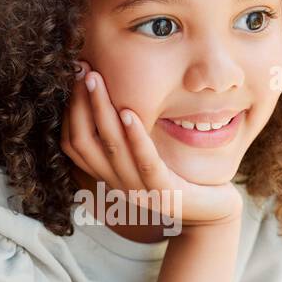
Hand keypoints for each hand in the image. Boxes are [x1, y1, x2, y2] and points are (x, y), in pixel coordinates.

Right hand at [61, 60, 243, 227]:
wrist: (211, 213)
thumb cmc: (179, 177)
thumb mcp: (144, 154)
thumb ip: (126, 134)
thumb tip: (113, 92)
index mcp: (109, 174)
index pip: (73, 143)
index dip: (69, 110)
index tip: (73, 76)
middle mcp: (117, 183)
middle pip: (84, 142)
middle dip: (79, 103)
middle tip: (81, 69)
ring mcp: (139, 191)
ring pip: (111, 148)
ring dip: (101, 110)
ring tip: (97, 80)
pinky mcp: (165, 194)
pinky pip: (145, 162)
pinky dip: (136, 137)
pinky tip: (130, 112)